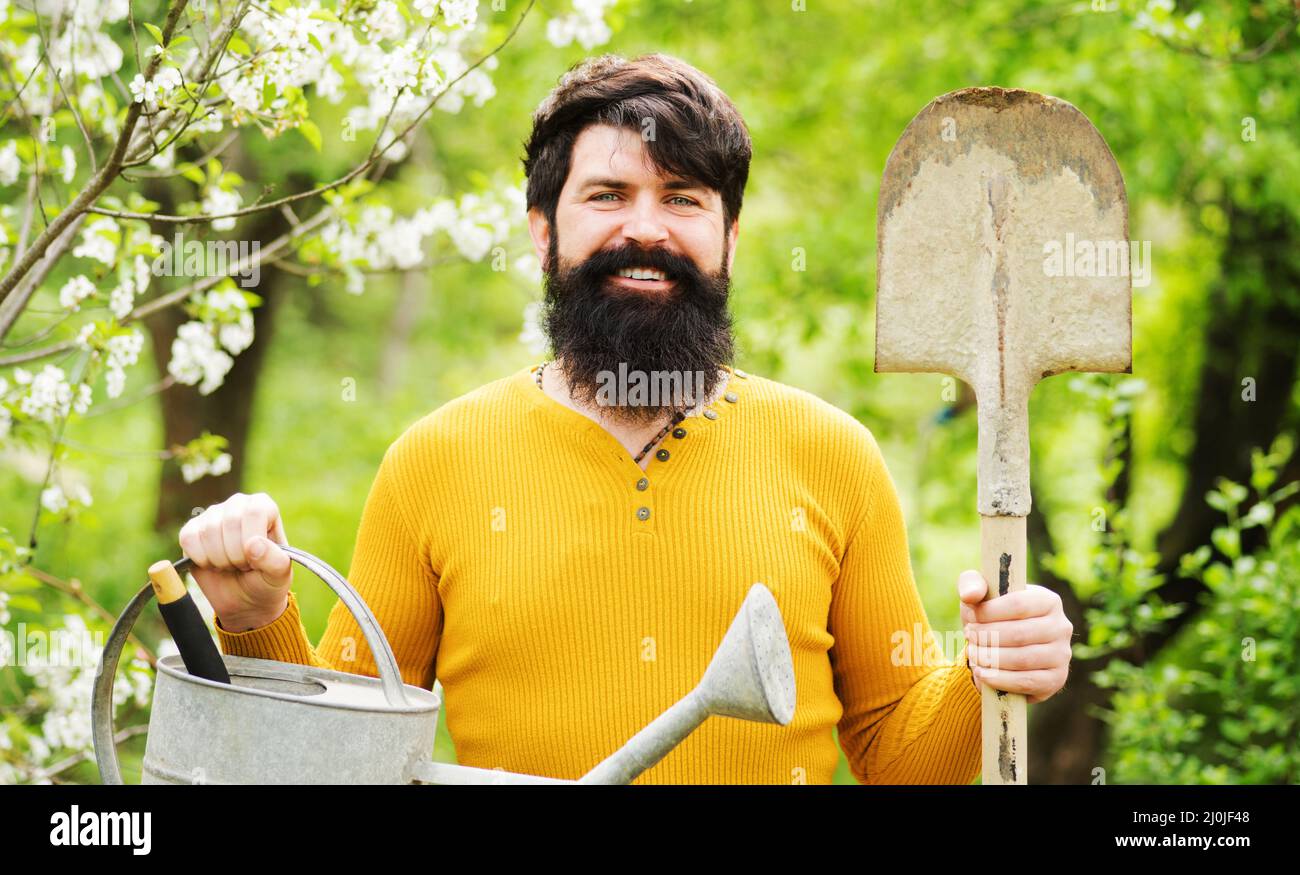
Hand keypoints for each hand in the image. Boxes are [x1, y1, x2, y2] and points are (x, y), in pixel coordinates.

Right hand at [179, 492, 292, 631]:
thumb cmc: (265, 581)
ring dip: (219, 560)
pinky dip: (200, 559)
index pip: (254, 513)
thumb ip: (274, 560)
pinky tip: (213, 564)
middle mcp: (237, 504)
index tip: (255, 560)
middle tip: (243, 566)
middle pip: (229, 522)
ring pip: (208, 532)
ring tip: (230, 565)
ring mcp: (212, 515)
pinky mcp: (191, 530)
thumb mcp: (279, 575)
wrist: (243, 600)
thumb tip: (253, 544)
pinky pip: (188, 540)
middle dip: (235, 555)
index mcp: (263, 506)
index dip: (251, 542)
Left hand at [957, 569, 1072, 704]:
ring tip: (973, 654)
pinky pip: (1026, 682)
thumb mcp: (980, 595)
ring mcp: (1061, 655)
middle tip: (969, 637)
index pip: (1018, 604)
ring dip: (990, 658)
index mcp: (1048, 600)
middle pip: (1019, 634)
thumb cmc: (991, 616)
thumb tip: (970, 595)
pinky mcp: (1056, 679)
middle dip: (987, 637)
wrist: (1003, 649)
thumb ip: (972, 584)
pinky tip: (982, 673)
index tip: (970, 619)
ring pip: (1022, 659)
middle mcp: (1061, 627)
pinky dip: (1000, 679)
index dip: (989, 613)